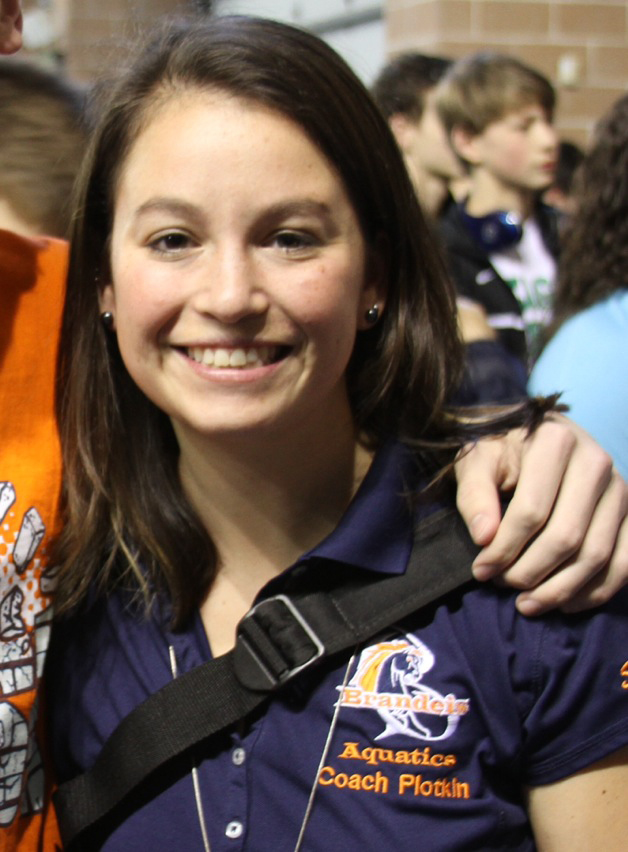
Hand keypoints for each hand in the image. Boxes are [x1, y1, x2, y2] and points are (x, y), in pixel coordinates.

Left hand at [454, 415, 627, 614]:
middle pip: (566, 536)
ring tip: (526, 604)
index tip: (481, 570)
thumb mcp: (476, 460)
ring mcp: (619, 488)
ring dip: (560, 589)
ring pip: (596, 554)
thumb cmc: (500, 449)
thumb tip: (484, 538)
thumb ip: (474, 495)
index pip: (531, 511)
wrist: (535, 434)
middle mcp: (595, 462)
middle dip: (530, 572)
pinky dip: (598, 589)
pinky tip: (566, 603)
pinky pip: (625, 561)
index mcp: (556, 441)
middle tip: (502, 586)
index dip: (503, 549)